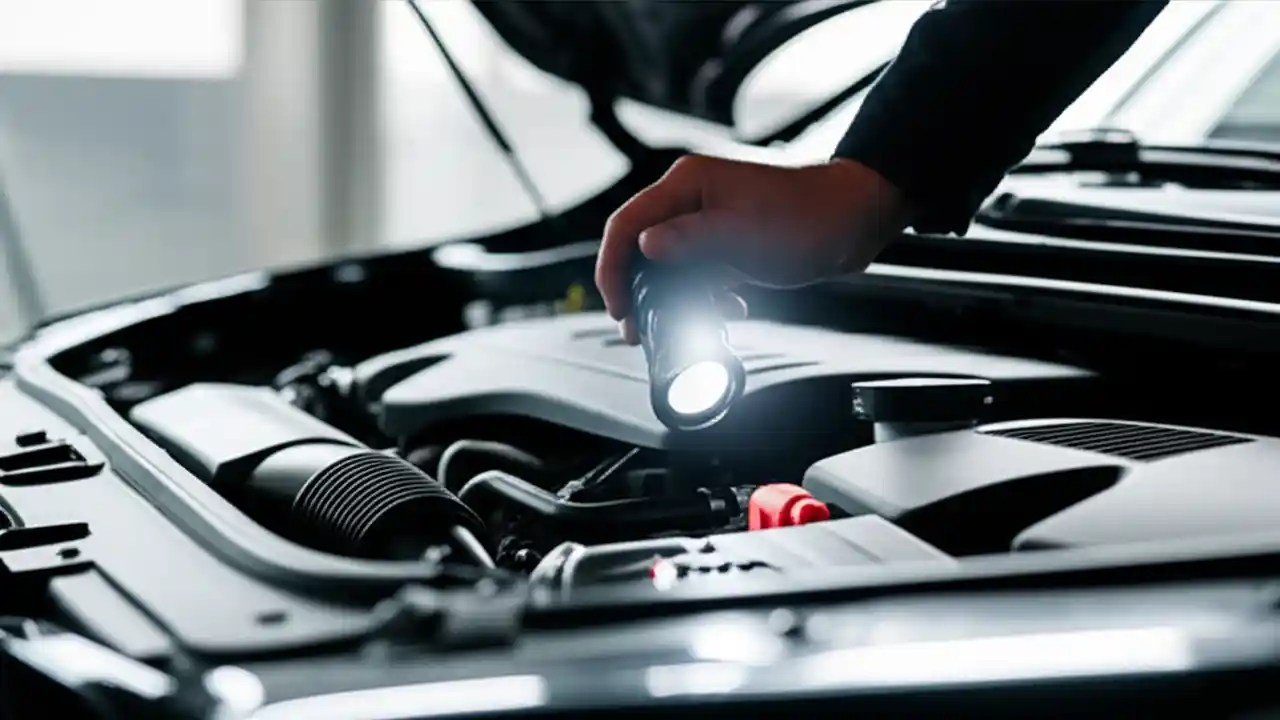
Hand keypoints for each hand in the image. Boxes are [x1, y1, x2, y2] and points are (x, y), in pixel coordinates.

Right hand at [595, 155, 913, 343]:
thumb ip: (687, 241)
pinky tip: (726, 313)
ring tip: (684, 327)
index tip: (617, 305)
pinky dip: (705, 297)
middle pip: (642, 247)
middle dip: (639, 291)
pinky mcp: (729, 241)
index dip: (612, 267)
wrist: (855, 219)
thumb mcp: (740, 233)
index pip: (626, 224)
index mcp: (686, 185)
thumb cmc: (808, 217)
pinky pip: (700, 272)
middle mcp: (692, 199)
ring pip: (670, 265)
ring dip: (674, 298)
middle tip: (638, 328)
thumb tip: (644, 247)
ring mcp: (710, 220)